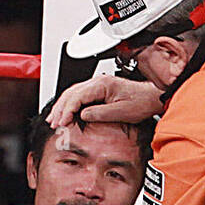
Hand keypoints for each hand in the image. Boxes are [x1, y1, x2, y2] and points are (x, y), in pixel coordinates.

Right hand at [47, 75, 163, 128]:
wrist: (151, 97)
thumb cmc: (141, 102)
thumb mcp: (122, 111)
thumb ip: (100, 113)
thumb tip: (83, 115)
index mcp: (103, 84)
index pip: (77, 96)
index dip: (67, 110)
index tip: (63, 122)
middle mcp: (99, 82)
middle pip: (71, 93)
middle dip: (60, 109)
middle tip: (53, 123)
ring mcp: (98, 85)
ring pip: (73, 94)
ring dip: (62, 107)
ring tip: (54, 119)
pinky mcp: (99, 90)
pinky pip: (79, 96)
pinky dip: (70, 105)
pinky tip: (66, 113)